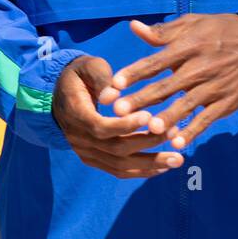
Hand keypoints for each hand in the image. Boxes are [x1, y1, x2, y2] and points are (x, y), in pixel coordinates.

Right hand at [52, 55, 183, 177]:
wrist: (60, 94)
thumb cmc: (81, 75)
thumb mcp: (88, 67)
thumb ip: (102, 78)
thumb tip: (113, 96)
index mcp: (75, 114)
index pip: (101, 127)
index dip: (125, 125)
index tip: (149, 116)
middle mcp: (79, 139)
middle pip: (115, 149)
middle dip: (147, 143)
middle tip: (173, 133)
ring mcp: (86, 153)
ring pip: (119, 165)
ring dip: (150, 164)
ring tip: (177, 159)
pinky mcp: (95, 160)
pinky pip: (118, 171)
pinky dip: (141, 171)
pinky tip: (163, 167)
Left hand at [98, 13, 237, 149]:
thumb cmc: (221, 31)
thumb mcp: (194, 23)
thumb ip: (163, 31)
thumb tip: (133, 28)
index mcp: (187, 47)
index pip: (155, 61)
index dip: (134, 72)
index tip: (115, 83)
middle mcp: (198, 68)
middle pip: (165, 86)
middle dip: (141, 99)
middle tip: (118, 111)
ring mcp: (212, 87)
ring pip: (185, 105)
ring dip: (166, 118)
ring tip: (148, 129)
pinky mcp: (225, 103)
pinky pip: (205, 120)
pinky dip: (191, 132)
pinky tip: (176, 144)